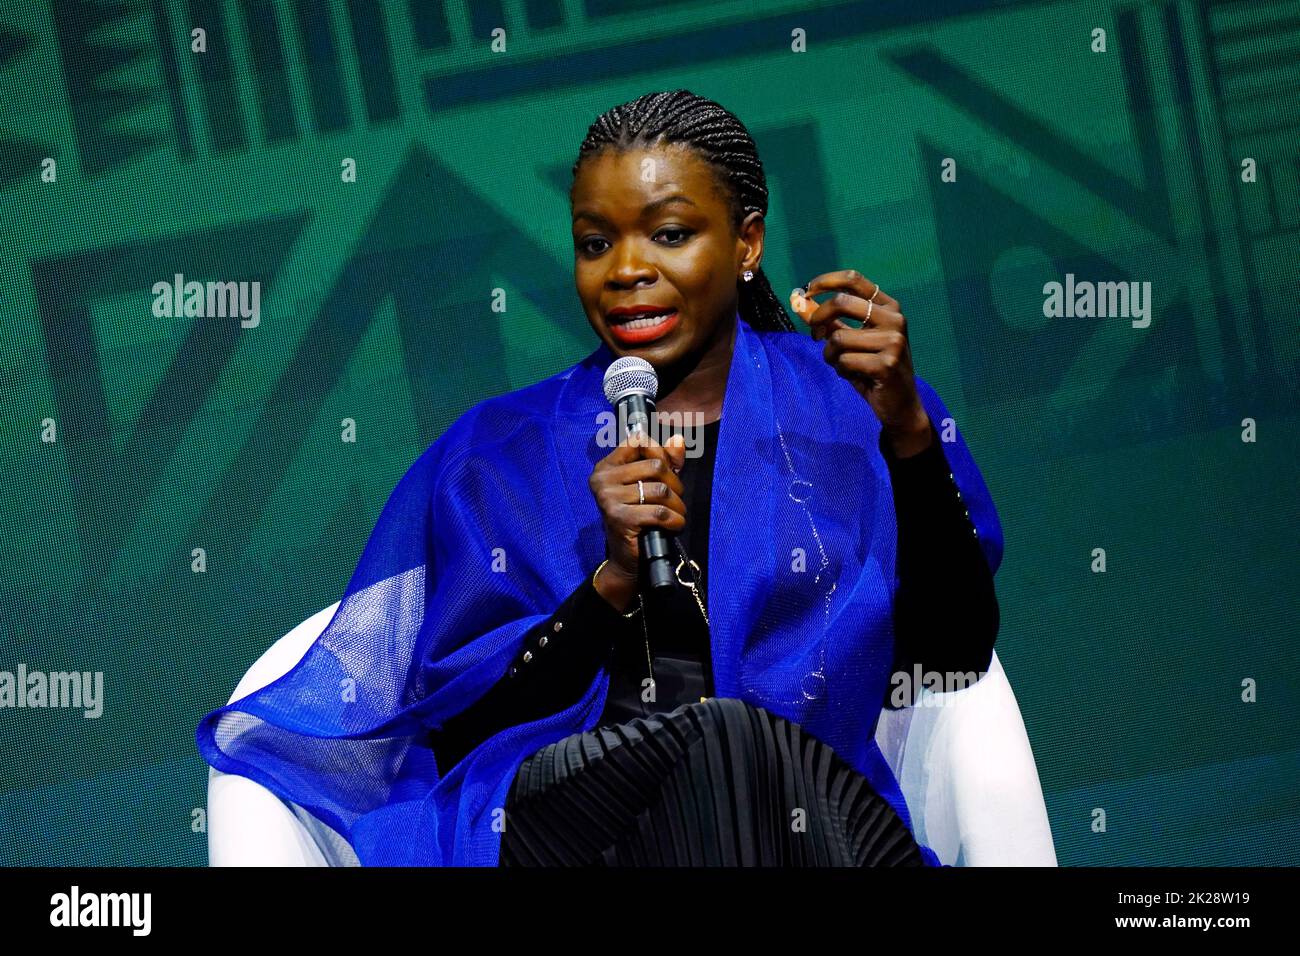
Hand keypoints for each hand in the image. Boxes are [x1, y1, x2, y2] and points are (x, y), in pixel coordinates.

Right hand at [588, 430, 687, 608]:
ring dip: (677, 505)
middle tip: (675, 499)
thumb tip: (678, 440)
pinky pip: (660, 512)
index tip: (669, 469)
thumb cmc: (639, 517)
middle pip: (655, 465)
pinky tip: (674, 525)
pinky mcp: (619, 519)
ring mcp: (608, 499)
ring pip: (660, 490)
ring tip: (676, 514)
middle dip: (674, 483)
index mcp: (606, 466)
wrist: (627, 557)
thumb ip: (665, 460)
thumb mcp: (650, 484)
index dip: (661, 452)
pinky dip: (675, 520)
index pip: (638, 441)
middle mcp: (602, 479)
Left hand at [790, 271, 931, 456]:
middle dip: (818, 318)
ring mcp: (894, 340)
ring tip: (843, 364)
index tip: (806, 290)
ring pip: (838, 337)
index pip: (854, 279)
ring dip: (831, 354)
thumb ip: (831, 322)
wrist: (899, 404)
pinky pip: (844, 360)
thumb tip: (801, 303)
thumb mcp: (852, 341)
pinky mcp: (887, 363)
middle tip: (814, 335)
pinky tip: (854, 375)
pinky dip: (841, 370)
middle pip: (841, 303)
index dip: (825, 281)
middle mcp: (895, 318)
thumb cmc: (872, 369)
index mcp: (889, 307)